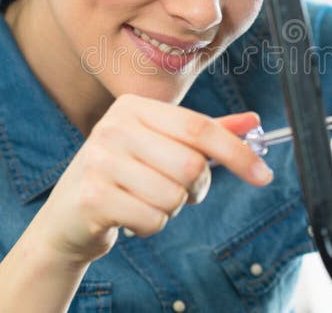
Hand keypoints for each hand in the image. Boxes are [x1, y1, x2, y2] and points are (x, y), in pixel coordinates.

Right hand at [30, 94, 269, 265]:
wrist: (68, 216)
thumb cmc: (124, 175)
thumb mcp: (162, 146)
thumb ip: (207, 134)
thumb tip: (254, 122)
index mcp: (134, 107)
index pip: (200, 128)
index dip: (238, 152)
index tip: (264, 175)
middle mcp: (114, 126)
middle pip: (192, 165)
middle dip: (196, 188)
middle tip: (178, 190)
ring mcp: (100, 161)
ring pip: (175, 196)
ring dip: (171, 208)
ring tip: (145, 200)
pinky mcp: (93, 197)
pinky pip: (153, 219)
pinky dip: (151, 225)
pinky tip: (129, 216)